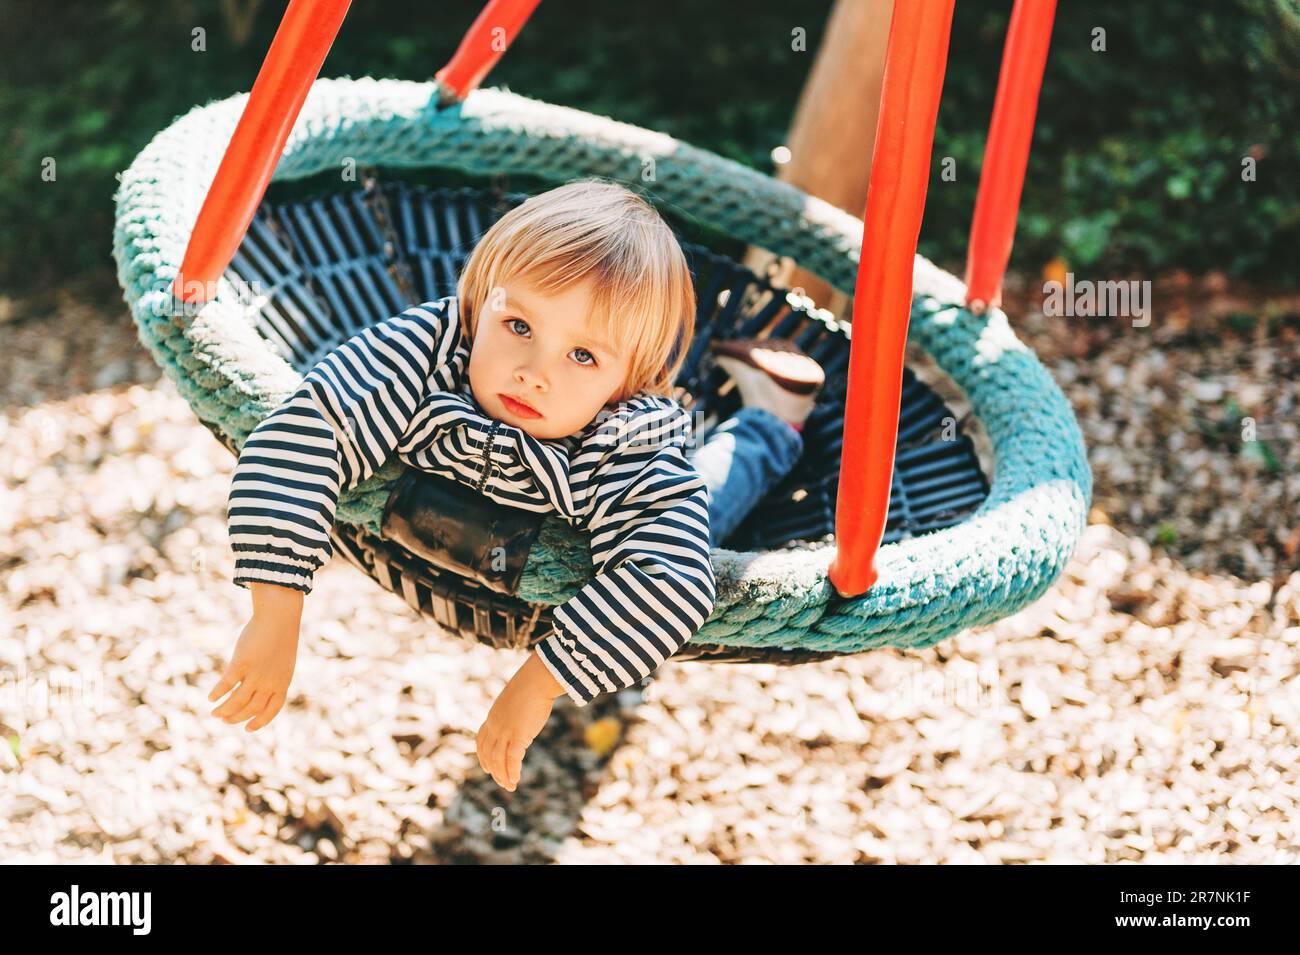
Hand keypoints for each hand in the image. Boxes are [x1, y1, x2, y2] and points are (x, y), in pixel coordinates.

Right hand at [209, 595, 300, 731]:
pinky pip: (226, 684)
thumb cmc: (280, 637)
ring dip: (224, 710)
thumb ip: (272, 677)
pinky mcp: (242, 663)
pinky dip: (218, 693)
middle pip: (251, 708)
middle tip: (224, 719)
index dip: (260, 722)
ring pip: (237, 701)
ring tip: (214, 713)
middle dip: (236, 717)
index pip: (272, 710)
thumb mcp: (281, 661)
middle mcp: (270, 682)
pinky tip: (210, 698)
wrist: (279, 617)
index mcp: (282, 682)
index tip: (248, 729)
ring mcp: (256, 674)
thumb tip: (257, 690)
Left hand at [476, 660, 557, 791]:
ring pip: (499, 760)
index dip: (483, 756)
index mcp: (493, 716)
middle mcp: (495, 726)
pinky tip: (516, 780)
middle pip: (489, 754)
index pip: (481, 741)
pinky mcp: (519, 735)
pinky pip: (513, 759)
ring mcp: (506, 731)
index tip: (486, 768)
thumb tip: (521, 713)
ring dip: (503, 776)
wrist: (537, 680)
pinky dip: (513, 771)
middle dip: (494, 771)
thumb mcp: (517, 699)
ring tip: (510, 787)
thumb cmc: (532, 685)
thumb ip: (514, 711)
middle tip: (502, 783)